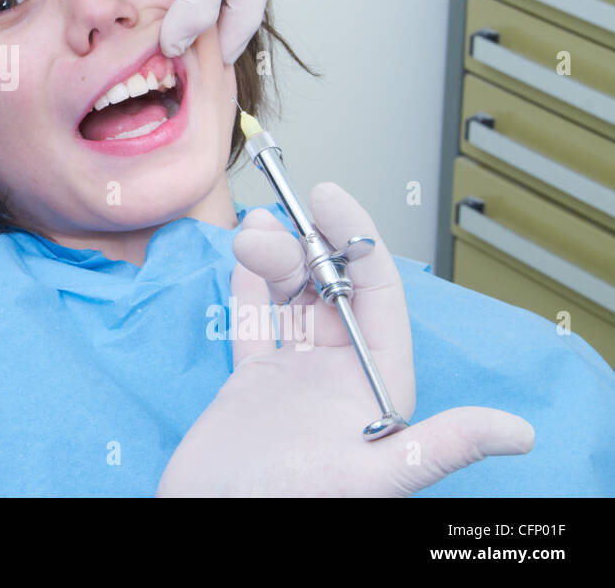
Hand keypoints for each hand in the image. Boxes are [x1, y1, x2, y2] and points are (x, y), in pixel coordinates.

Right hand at [156, 182, 533, 495]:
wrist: (207, 522)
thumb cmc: (282, 507)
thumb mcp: (368, 477)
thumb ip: (437, 449)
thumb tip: (515, 432)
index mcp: (372, 391)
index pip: (374, 299)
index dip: (355, 243)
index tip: (328, 199)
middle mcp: (337, 378)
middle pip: (329, 290)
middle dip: (304, 248)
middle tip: (276, 222)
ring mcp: (293, 379)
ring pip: (290, 299)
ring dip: (272, 260)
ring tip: (249, 236)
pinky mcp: (251, 384)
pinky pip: (254, 323)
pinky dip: (248, 288)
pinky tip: (243, 257)